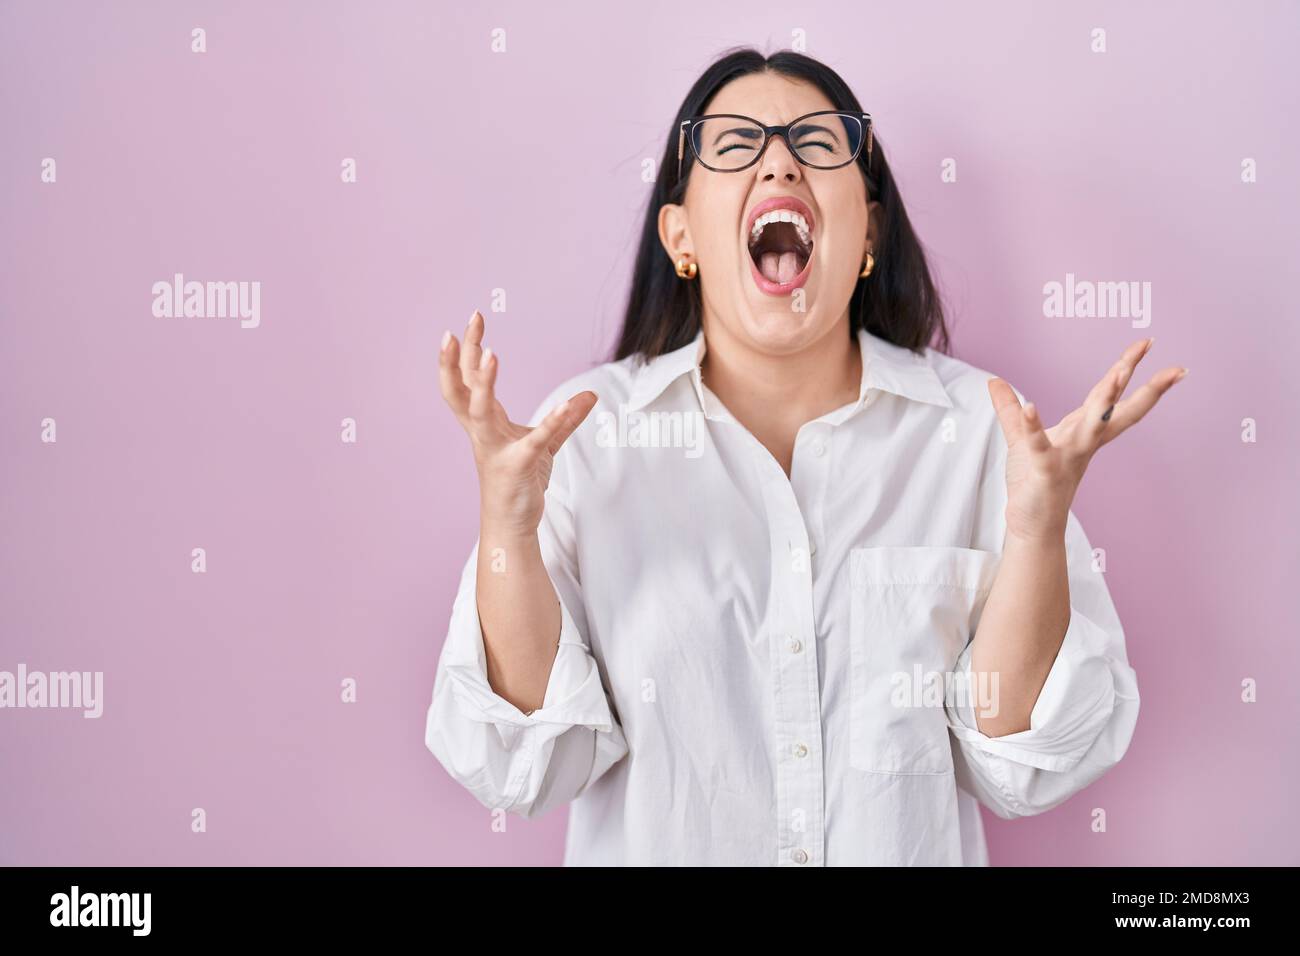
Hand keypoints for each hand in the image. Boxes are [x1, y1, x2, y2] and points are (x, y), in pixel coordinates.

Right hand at [438, 310, 596, 538]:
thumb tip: (590, 394)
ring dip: (484, 384)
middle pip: (461, 389)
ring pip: (480, 412)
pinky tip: (568, 404)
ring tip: (492, 355)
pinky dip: (552, 422)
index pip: (467, 379)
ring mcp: (496, 449)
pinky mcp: (518, 466)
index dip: (467, 351)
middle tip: (460, 328)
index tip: (473, 319)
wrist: (513, 522)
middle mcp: (482, 432)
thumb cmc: (520, 480)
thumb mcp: (544, 443)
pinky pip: (536, 440)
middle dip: (459, 358)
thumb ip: (565, 418)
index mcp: (484, 422)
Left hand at [987, 337, 1185, 543]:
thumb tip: (995, 381)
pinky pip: (1041, 446)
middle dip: (1145, 388)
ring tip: (1118, 374)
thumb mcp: (1022, 439)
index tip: (1148, 342)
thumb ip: (1009, 410)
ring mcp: (1068, 456)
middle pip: (1118, 410)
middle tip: (1172, 367)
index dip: (1127, 368)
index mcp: (1083, 431)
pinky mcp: (1044, 470)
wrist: (1031, 523)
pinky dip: (1034, 426)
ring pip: (1093, 426)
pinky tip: (1030, 406)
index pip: (1109, 395)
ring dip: (1106, 401)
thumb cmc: (1033, 481)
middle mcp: (1084, 442)